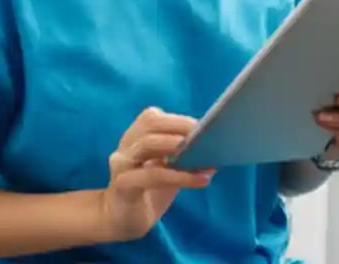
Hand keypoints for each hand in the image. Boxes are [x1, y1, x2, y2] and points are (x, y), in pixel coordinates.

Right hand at [96, 107, 214, 242]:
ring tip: (204, 156)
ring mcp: (122, 164)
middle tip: (205, 139)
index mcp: (135, 137)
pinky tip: (201, 180)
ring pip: (147, 144)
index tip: (204, 128)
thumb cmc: (147, 191)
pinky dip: (179, 176)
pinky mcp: (123, 185)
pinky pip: (152, 175)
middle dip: (180, 127)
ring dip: (179, 148)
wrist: (122, 220)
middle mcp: (125, 146)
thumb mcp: (169, 171)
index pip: (153, 117)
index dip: (179, 119)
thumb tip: (216, 150)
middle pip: (149, 123)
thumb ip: (184, 158)